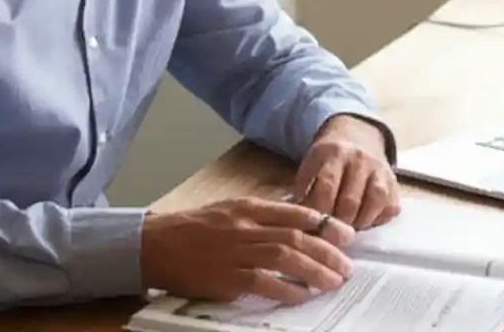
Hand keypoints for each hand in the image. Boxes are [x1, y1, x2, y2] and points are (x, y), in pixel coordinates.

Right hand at [141, 197, 355, 304]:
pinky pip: (263, 283)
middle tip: (348, 263)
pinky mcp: (226, 277)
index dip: (325, 224)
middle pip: (296, 236)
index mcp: (247, 208)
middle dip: (328, 250)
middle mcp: (244, 226)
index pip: (295, 212)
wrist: (156, 245)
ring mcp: (235, 251)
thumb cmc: (193, 229)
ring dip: (315, 269)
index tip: (346, 234)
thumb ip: (260, 215)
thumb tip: (297, 221)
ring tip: (335, 280)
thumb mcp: (228, 211)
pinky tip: (302, 295)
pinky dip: (286, 289)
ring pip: (285, 257)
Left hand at [293, 115, 400, 229]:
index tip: (310, 226)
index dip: (318, 211)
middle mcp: (360, 159)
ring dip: (357, 224)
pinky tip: (363, 223)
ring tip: (345, 231)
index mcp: (333, 153)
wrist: (358, 136)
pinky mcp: (395, 183)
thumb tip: (299, 220)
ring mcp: (380, 170)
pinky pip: (389, 208)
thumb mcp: (311, 165)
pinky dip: (376, 221)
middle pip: (350, 200)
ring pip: (373, 203)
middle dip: (337, 224)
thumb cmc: (328, 160)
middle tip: (327, 234)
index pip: (326, 186)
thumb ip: (304, 189)